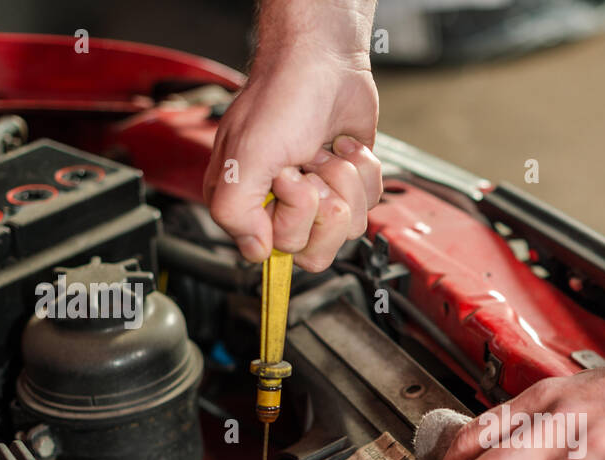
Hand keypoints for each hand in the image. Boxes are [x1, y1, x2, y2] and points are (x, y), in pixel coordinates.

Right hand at [204, 46, 381, 269]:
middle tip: (309, 167)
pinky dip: (362, 172)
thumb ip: (234, 210)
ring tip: (324, 152)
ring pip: (348, 227)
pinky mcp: (348, 186)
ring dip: (343, 182)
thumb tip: (256, 251)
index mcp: (245, 204)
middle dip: (323, 203)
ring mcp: (318, 197)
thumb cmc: (281, 98)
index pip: (277, 251)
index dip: (291, 220)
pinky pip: (369, 204)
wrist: (324, 62)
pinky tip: (342, 146)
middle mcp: (280, 206)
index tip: (288, 181)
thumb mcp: (246, 156)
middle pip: (316, 250)